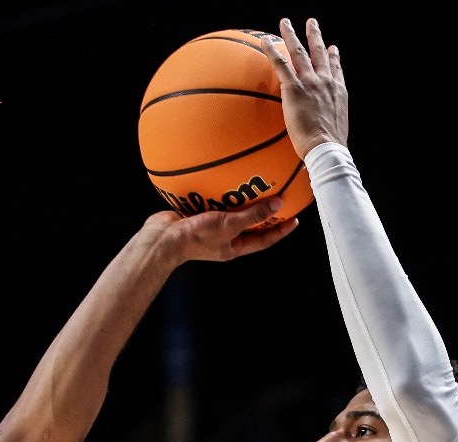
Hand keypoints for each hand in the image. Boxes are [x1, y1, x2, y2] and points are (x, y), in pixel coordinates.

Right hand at [144, 198, 296, 262]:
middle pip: (249, 225)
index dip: (280, 231)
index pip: (264, 239)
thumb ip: (253, 215)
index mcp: (234, 247)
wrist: (163, 238)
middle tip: (277, 198)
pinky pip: (213, 202)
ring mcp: (210, 227)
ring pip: (231, 213)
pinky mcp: (197, 215)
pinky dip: (220, 192)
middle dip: (263, 213)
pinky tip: (224, 177)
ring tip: (254, 184)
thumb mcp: (229, 225)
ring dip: (241, 200)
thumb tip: (278, 204)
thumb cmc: (196, 237)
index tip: (295, 219)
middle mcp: (224, 238)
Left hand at [267, 17, 346, 159]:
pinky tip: (265, 41)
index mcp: (338, 92)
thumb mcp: (336, 130)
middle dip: (315, 36)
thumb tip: (322, 130)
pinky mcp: (294, 88)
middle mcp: (326, 82)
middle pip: (319, 53)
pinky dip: (272, 51)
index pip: (336, 70)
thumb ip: (328, 121)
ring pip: (299, 52)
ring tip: (285, 23)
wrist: (326, 148)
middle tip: (311, 23)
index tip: (333, 49)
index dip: (335, 57)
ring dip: (291, 35)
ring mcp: (310, 83)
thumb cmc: (330, 147)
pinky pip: (280, 64)